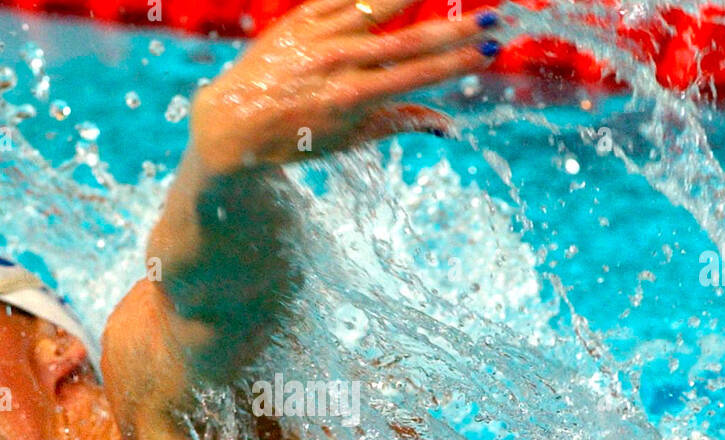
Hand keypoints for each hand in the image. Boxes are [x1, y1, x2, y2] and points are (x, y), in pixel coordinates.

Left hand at [189, 0, 501, 173]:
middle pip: (409, 39)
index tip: (488, 51)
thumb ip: (398, 124)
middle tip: (493, 16)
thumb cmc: (293, 139)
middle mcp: (338, 62)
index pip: (417, 75)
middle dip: (455, 28)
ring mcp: (319, 35)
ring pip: (379, 3)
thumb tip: (447, 123)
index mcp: (352, 98)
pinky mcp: (301, 17)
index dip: (456, 62)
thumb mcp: (347, 141)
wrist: (232, 123)